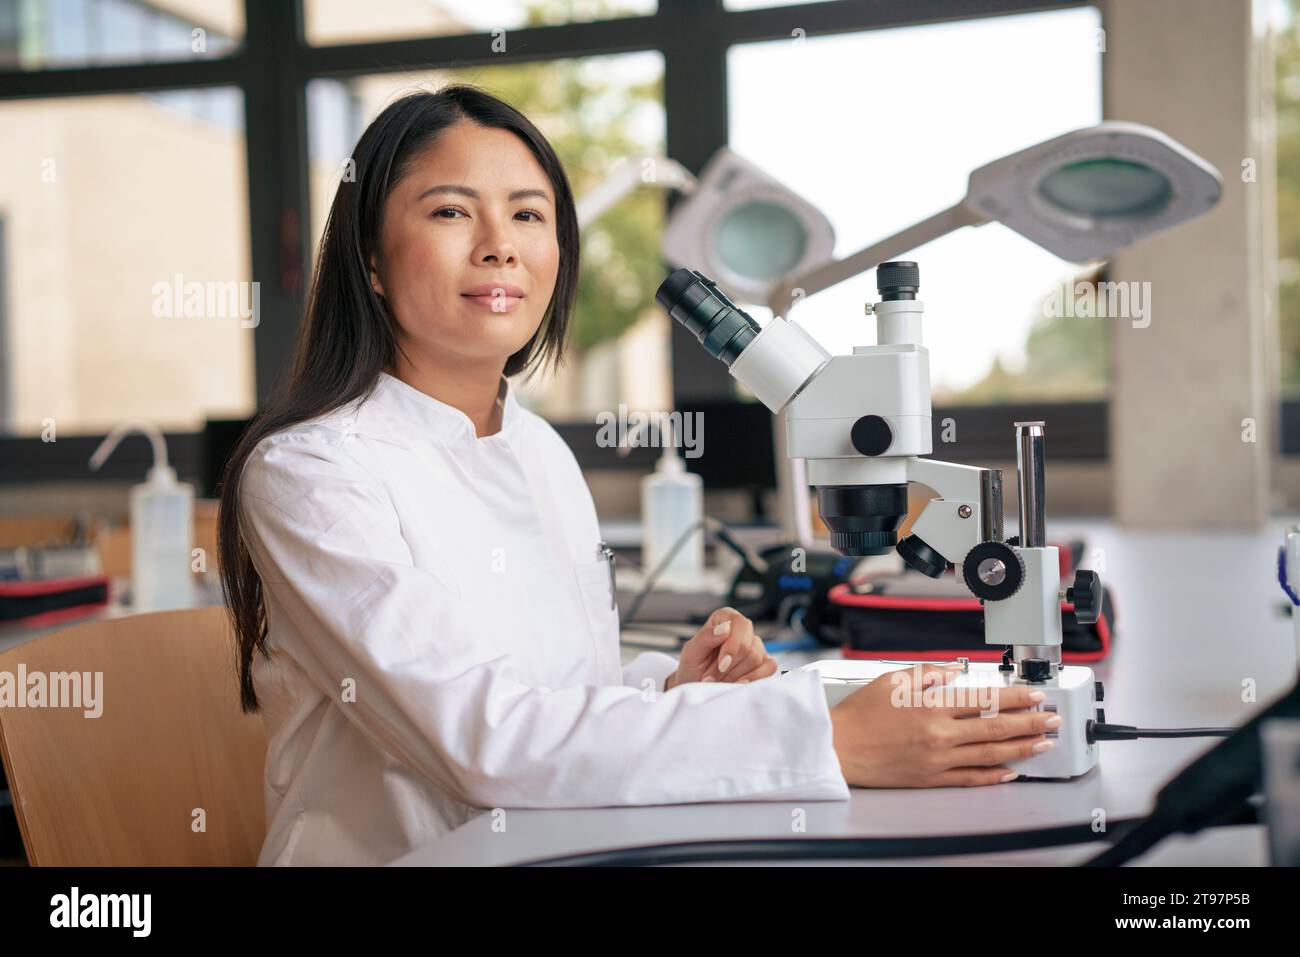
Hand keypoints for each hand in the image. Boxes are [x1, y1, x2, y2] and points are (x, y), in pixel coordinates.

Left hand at [664, 607, 776, 690]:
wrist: (697, 687)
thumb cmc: (693, 667)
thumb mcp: (691, 653)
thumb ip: (706, 637)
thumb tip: (726, 627)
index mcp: (725, 618)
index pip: (739, 623)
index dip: (732, 646)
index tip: (722, 665)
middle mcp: (743, 630)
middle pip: (748, 645)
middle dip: (730, 667)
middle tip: (711, 678)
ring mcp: (756, 646)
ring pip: (756, 658)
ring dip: (735, 675)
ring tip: (718, 681)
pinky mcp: (765, 662)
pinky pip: (769, 668)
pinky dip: (753, 679)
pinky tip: (738, 684)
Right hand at [828, 663, 1059, 787]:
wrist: (840, 749)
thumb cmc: (860, 715)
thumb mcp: (891, 680)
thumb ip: (927, 672)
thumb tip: (955, 670)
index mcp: (931, 706)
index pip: (985, 700)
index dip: (1015, 697)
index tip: (1034, 694)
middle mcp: (939, 734)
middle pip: (996, 728)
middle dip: (1030, 722)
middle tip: (1051, 719)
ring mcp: (938, 759)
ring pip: (990, 754)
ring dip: (1021, 748)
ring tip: (1042, 743)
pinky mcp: (931, 778)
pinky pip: (970, 778)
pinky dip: (994, 775)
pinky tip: (1010, 771)